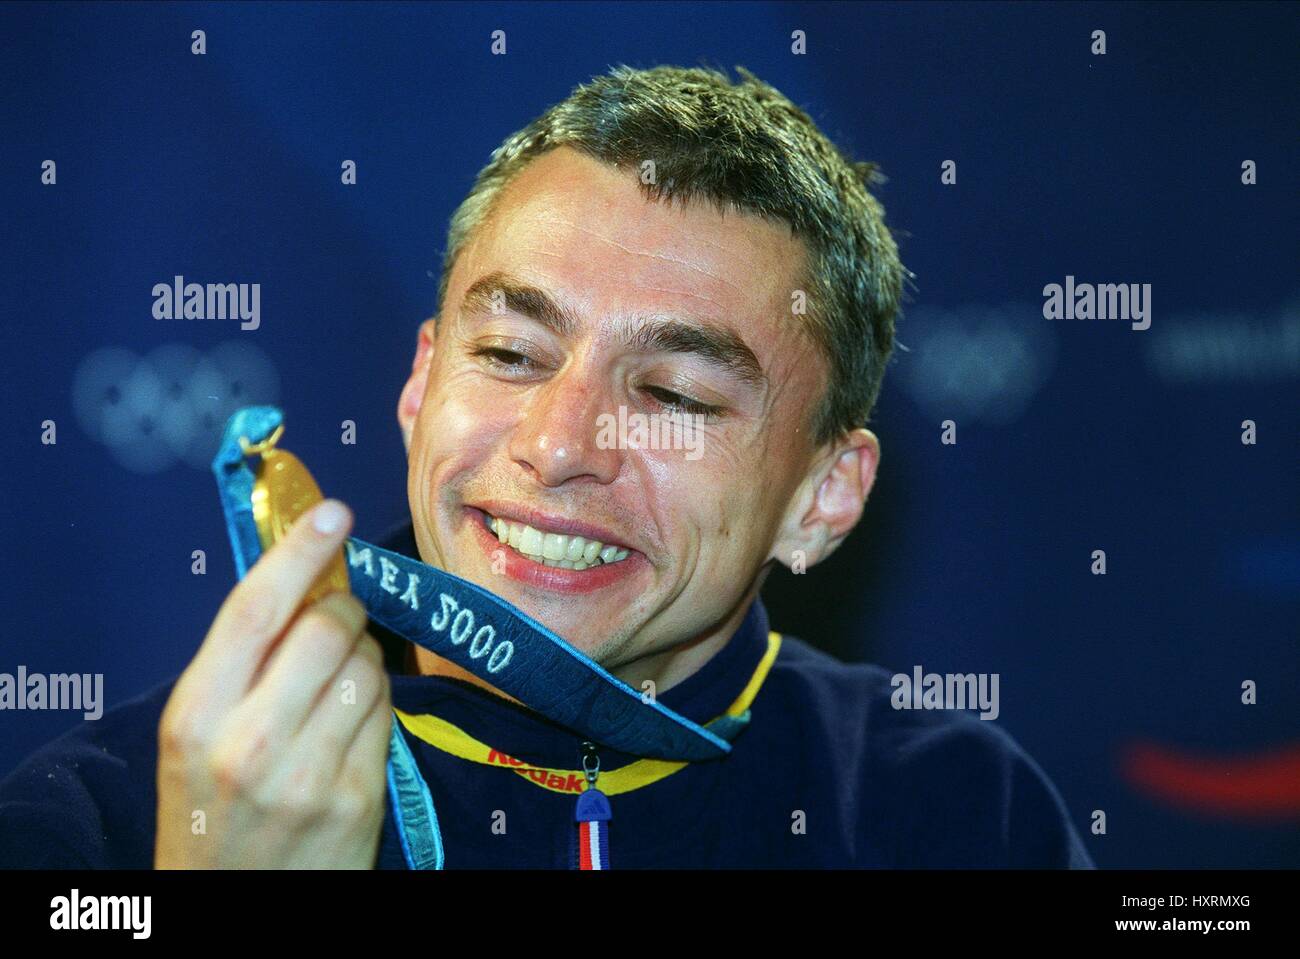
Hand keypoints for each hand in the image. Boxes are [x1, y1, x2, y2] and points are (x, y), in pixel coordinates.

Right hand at [155, 500, 390, 867]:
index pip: (255, 609)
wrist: (231, 905)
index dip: (297, 550)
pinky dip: (378, 698)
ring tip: (337, 680)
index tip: (330, 512)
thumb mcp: (194, 735)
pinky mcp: (359, 796)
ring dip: (364, 654)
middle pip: (325, 626)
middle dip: (342, 607)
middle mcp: (251, 742)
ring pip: (367, 664)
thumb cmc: (210, 808)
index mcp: (196, 715)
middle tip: (337, 613)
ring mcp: (310, 773)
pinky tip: (352, 720)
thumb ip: (239, 663)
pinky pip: (386, 710)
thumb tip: (301, 577)